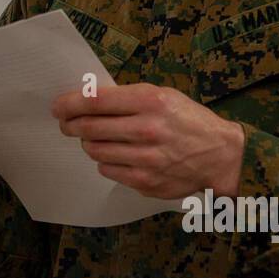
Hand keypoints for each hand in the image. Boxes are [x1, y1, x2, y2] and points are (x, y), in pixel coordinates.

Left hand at [51, 82, 244, 198]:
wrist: (221, 155)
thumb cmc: (187, 120)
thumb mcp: (162, 96)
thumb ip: (126, 98)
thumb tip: (84, 99)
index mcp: (151, 101)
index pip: (95, 101)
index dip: (69, 103)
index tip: (57, 107)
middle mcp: (147, 130)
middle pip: (89, 128)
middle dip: (71, 125)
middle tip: (67, 124)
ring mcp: (146, 159)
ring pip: (95, 151)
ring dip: (89, 143)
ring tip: (97, 139)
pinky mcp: (146, 181)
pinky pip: (108, 170)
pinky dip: (106, 161)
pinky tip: (117, 155)